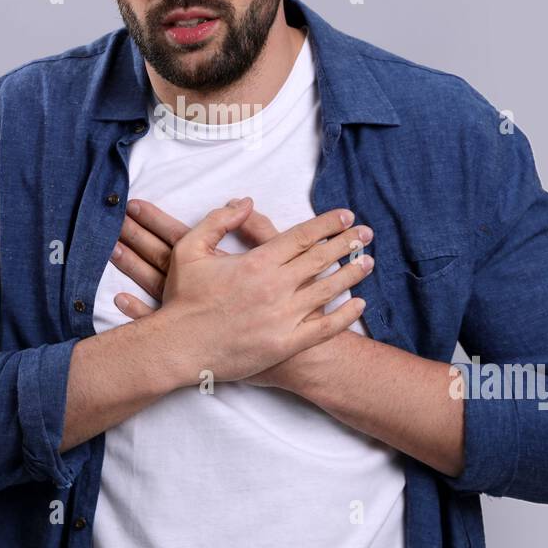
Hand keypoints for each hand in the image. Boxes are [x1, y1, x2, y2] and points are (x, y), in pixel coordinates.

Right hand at [110, 198, 373, 387]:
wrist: (179, 347)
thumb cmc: (183, 298)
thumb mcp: (190, 249)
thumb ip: (218, 220)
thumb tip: (244, 201)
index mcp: (257, 262)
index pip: (303, 237)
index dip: (327, 224)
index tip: (346, 215)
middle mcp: (276, 287)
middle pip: (322, 260)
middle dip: (348, 243)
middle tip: (366, 233)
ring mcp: (283, 317)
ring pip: (328, 291)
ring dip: (352, 274)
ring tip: (369, 261)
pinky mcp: (285, 344)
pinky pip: (324, 328)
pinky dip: (345, 315)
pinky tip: (359, 305)